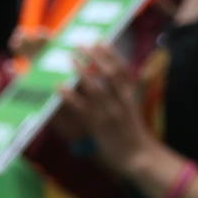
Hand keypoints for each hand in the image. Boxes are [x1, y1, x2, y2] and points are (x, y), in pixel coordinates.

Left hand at [56, 42, 151, 174]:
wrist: (138, 156)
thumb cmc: (133, 132)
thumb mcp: (132, 108)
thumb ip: (123, 93)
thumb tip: (111, 78)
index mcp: (130, 96)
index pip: (122, 70)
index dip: (111, 54)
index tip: (101, 41)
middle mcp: (121, 102)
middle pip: (108, 73)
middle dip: (95, 56)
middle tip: (81, 43)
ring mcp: (109, 113)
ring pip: (95, 87)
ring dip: (81, 70)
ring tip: (70, 57)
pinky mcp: (98, 126)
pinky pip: (82, 108)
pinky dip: (70, 96)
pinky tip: (60, 86)